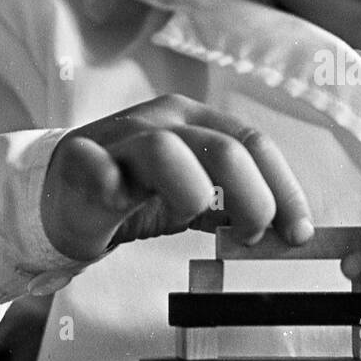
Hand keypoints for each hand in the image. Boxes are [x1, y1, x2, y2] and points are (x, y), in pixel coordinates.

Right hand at [40, 96, 312, 261]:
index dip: (284, 189)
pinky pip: (95, 166)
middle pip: (223, 148)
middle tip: (254, 238)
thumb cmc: (133, 194)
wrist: (61, 195)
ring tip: (192, 219)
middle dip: (253, 198)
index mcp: (195, 123)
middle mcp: (162, 122)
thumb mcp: (193, 195)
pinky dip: (110, 183)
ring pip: (166, 150)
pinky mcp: (79, 161)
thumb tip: (286, 233)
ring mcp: (119, 138)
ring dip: (192, 193)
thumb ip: (234, 206)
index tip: (298, 232)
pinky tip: (118, 202)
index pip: (254, 143)